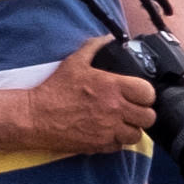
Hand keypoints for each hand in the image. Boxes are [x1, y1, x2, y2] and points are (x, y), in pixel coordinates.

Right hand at [30, 37, 158, 153]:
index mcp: (112, 87)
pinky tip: (108, 132)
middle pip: (148, 117)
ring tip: (122, 122)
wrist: (35, 117)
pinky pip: (120, 146)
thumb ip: (94, 48)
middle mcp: (115, 110)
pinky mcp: (100, 145)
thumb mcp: (74, 62)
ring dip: (132, 128)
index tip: (139, 94)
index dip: (146, 94)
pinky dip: (117, 140)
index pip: (147, 93)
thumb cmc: (55, 89)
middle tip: (133, 109)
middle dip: (142, 112)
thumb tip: (108, 38)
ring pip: (137, 134)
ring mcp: (109, 130)